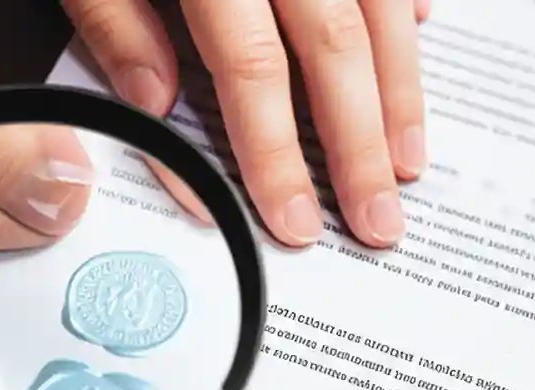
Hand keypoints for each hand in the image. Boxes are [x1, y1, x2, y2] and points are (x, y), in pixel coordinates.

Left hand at [64, 0, 429, 248]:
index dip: (276, 152)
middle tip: (378, 220)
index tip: (294, 223)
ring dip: (400, 88)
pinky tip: (418, 37)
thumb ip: (116, 20)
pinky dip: (404, 6)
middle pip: (337, 47)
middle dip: (361, 144)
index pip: (253, 67)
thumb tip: (156, 103)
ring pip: (379, 7)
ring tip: (407, 161)